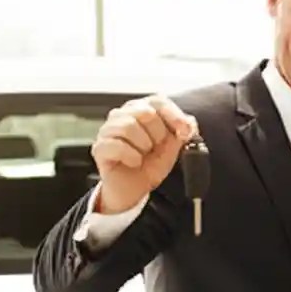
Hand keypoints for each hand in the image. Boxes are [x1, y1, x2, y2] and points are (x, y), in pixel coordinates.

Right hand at [91, 95, 197, 213]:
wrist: (133, 190)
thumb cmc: (149, 165)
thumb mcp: (172, 149)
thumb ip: (181, 132)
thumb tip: (190, 121)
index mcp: (142, 110)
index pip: (158, 101)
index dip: (174, 115)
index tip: (184, 132)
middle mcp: (123, 115)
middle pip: (145, 112)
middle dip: (157, 134)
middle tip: (155, 147)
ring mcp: (108, 130)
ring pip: (129, 126)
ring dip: (143, 146)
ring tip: (143, 155)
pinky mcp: (100, 147)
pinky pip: (116, 145)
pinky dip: (131, 156)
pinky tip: (134, 162)